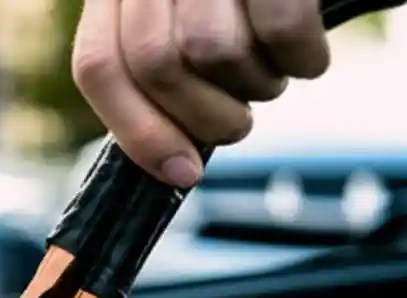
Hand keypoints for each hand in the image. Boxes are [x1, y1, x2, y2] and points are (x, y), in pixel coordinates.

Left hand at [71, 0, 330, 187]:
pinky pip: (282, 27)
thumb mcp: (181, 19)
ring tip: (271, 73)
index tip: (181, 173)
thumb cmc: (242, 6)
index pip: (99, 64)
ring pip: (214, 50)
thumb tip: (170, 162)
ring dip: (256, 86)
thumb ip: (160, 70)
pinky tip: (307, 59)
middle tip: (238, 121)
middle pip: (156, 65)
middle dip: (205, 118)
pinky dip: (302, 59)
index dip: (138, 131)